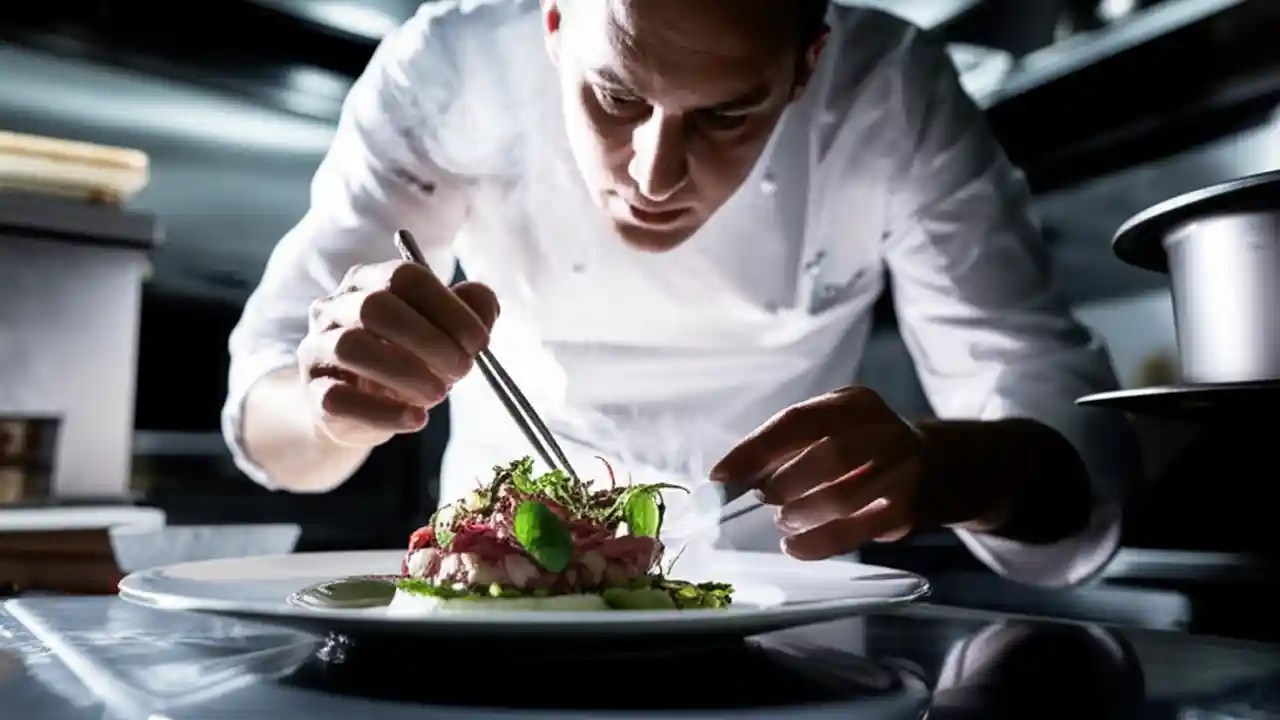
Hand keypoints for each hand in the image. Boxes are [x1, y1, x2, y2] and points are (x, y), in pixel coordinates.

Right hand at [297, 260, 498, 447]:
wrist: (356, 408)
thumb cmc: (405, 359)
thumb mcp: (442, 332)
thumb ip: (470, 311)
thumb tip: (483, 303)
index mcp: (370, 281)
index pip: (406, 277)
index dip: (449, 308)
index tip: (480, 342)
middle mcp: (335, 307)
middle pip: (375, 306)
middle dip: (429, 340)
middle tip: (463, 369)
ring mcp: (318, 349)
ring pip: (352, 347)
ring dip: (406, 372)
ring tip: (440, 394)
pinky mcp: (314, 394)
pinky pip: (340, 399)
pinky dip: (385, 412)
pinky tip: (416, 419)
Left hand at [709, 386, 926, 559]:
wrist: (938, 467)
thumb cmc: (863, 449)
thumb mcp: (833, 430)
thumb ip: (788, 448)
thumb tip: (732, 477)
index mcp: (855, 403)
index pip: (798, 421)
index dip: (755, 449)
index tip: (721, 476)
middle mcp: (884, 431)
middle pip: (829, 455)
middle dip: (785, 482)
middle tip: (764, 498)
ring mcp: (901, 471)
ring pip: (844, 496)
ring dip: (802, 513)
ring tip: (784, 521)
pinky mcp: (906, 511)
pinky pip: (856, 532)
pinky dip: (817, 543)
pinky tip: (795, 546)